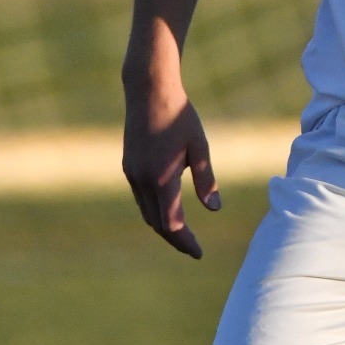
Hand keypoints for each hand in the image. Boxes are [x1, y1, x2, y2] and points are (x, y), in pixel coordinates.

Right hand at [122, 84, 220, 257]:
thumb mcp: (199, 146)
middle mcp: (143, 180)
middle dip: (176, 239)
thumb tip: (215, 209)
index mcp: (163, 178)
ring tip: (182, 235)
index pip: (173, 224)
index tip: (199, 253)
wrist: (149, 91)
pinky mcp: (129, 166)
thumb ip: (206, 179)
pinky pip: (141, 198)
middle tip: (193, 249)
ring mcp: (132, 174)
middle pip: (158, 224)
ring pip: (147, 212)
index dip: (186, 242)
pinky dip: (154, 210)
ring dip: (163, 227)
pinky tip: (167, 209)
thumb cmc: (179, 115)